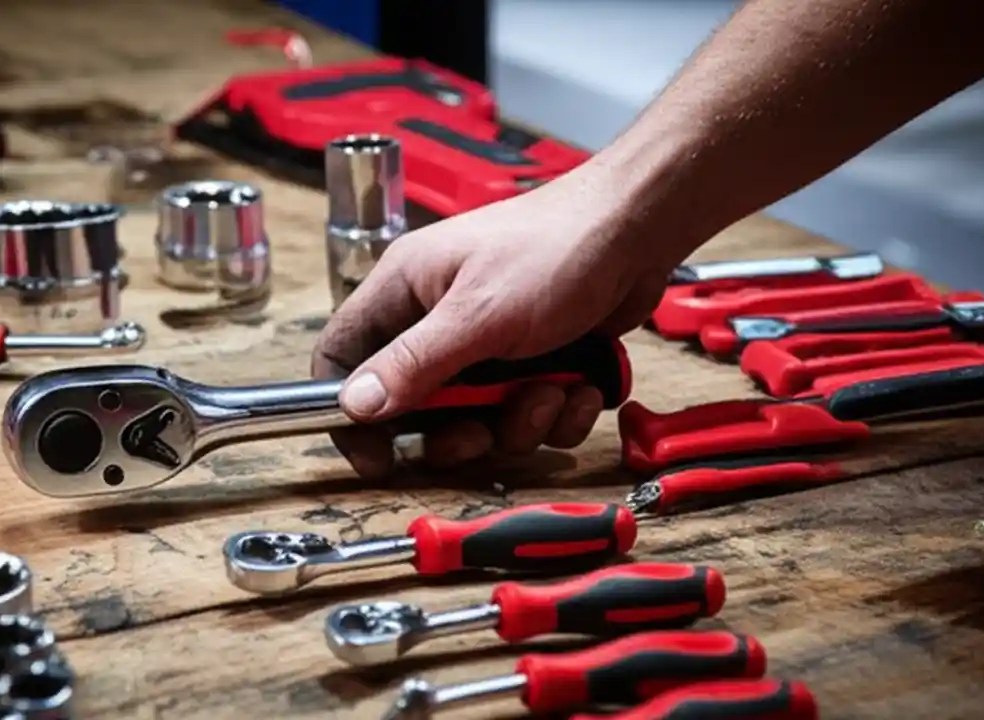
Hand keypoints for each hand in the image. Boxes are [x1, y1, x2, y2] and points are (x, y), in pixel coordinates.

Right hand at [312, 165, 694, 477]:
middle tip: (485, 426)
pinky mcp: (531, 360)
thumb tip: (353, 405)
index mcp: (404, 291)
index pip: (343, 356)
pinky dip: (556, 411)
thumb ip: (414, 364)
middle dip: (459, 429)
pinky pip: (526, 414)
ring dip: (518, 421)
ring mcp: (486, 342)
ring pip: (478, 419)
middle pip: (416, 407)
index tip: (378, 455)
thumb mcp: (478, 315)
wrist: (640, 232)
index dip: (351, 410)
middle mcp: (438, 319)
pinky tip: (580, 384)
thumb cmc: (558, 247)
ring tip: (551, 388)